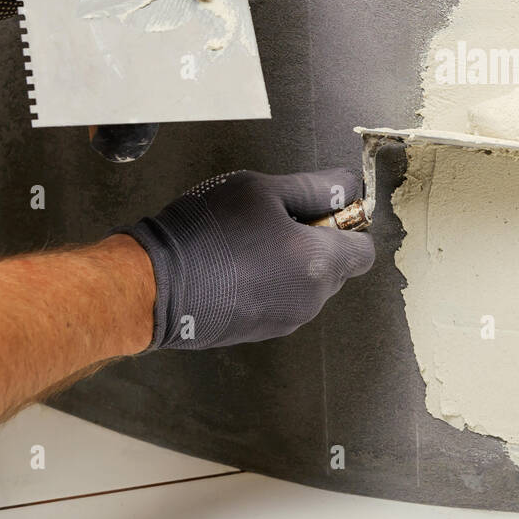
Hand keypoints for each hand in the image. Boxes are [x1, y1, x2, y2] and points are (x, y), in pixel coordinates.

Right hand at [121, 168, 374, 349]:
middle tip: (275, 219)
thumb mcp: (263, 189)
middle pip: (336, 267)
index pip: (364, 249)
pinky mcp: (258, 332)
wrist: (155, 285)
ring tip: (248, 241)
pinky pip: (279, 300)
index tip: (320, 209)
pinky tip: (234, 264)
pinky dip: (268, 282)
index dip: (348, 225)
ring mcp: (284, 320)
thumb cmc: (207, 232)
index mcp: (319, 263)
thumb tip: (348, 186)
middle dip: (316, 241)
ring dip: (290, 262)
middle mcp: (310, 299)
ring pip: (306, 284)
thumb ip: (314, 188)